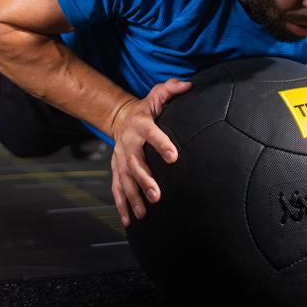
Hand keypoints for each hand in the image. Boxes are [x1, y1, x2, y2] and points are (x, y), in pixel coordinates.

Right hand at [109, 78, 191, 227]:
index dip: (162, 143)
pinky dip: (121, 205)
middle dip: (144, 180)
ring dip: (133, 197)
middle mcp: (128, 144)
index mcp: (140, 125)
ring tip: (144, 213)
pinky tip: (129, 220)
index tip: (174, 156)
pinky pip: (117, 189)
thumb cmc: (145, 109)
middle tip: (156, 194)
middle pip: (135, 164)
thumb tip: (189, 85)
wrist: (119, 118)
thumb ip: (171, 89)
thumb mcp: (156, 95)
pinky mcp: (116, 170)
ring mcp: (120, 159)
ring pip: (125, 180)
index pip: (151, 134)